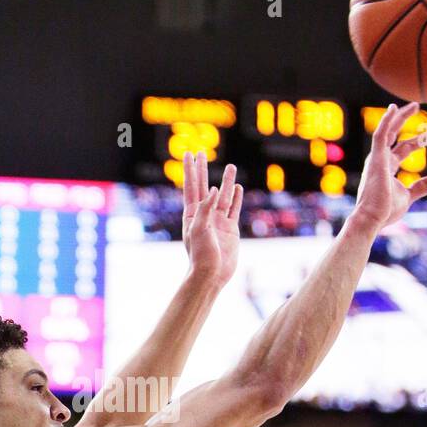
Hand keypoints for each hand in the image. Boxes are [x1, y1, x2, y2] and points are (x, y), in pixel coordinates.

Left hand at [182, 151, 242, 287]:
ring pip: (224, 195)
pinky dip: (237, 198)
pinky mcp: (231, 228)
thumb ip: (205, 209)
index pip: (191, 186)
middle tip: (201, 153)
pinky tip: (238, 187)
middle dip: (202, 169)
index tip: (189, 154)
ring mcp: (218, 220)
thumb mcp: (199, 229)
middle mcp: (204, 214)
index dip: (190, 170)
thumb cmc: (201, 254)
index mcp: (192, 214)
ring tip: (230, 166)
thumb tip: (214, 190)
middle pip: (204, 186)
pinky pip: (234, 208)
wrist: (213, 273)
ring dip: (226, 181)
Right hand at [352, 102, 426, 232]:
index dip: (418, 141)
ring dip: (398, 116)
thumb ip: (422, 186)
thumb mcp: (408, 196)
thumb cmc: (385, 211)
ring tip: (413, 105)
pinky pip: (381, 134)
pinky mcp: (375, 158)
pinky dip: (387, 121)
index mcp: (386, 168)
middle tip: (418, 107)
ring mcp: (376, 158)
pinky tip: (394, 109)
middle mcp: (379, 160)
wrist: (372, 218)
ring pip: (387, 131)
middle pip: (394, 136)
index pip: (403, 149)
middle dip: (405, 121)